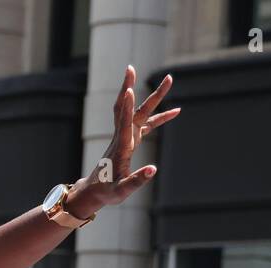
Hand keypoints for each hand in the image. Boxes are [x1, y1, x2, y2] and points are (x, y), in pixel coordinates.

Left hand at [66, 65, 179, 218]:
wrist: (95, 189)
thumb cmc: (108, 191)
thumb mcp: (122, 191)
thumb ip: (137, 181)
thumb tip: (154, 169)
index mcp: (121, 148)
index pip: (123, 124)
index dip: (126, 107)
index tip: (129, 90)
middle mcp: (122, 137)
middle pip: (132, 109)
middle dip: (138, 89)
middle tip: (150, 72)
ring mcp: (126, 136)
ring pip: (137, 110)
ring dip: (153, 96)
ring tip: (169, 79)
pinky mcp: (130, 139)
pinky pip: (146, 123)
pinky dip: (160, 116)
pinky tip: (175, 111)